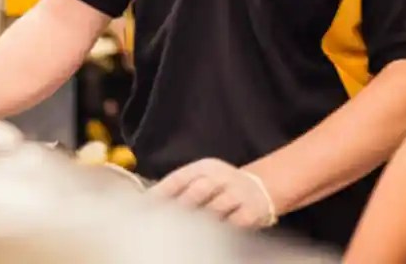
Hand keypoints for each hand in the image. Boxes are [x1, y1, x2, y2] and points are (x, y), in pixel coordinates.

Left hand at [149, 158, 278, 228]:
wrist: (260, 187)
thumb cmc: (221, 186)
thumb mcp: (202, 177)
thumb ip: (179, 187)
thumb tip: (147, 203)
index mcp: (205, 167)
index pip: (180, 178)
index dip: (161, 193)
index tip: (145, 208)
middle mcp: (223, 176)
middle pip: (198, 190)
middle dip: (181, 207)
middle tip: (164, 224)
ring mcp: (239, 193)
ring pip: (216, 207)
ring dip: (200, 221)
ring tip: (183, 234)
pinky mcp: (252, 211)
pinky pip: (234, 222)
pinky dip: (222, 229)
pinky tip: (210, 238)